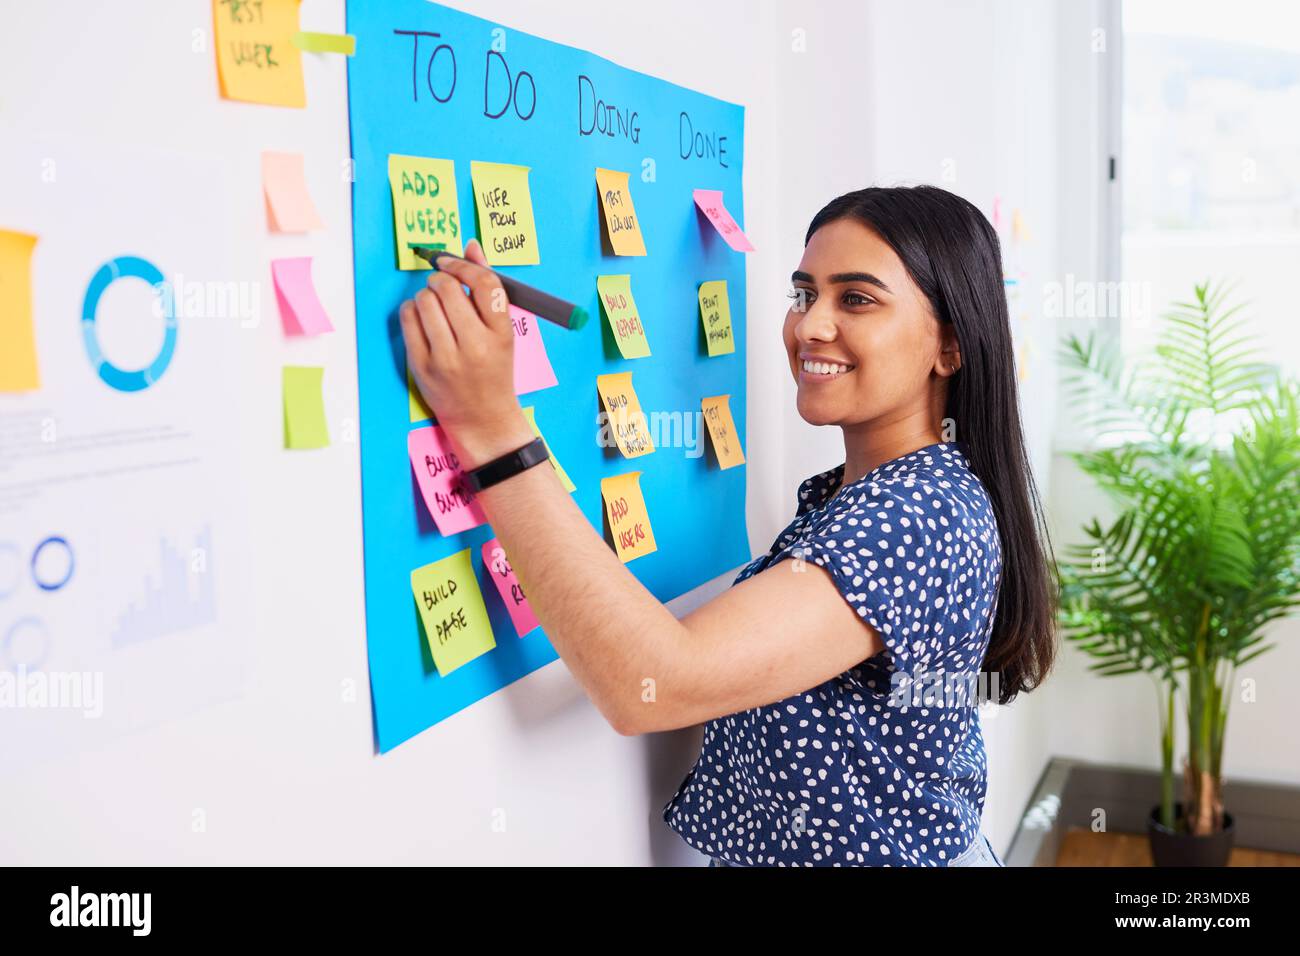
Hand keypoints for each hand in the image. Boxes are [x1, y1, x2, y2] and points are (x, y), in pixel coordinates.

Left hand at [400, 238, 533, 468]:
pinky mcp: (423, 366)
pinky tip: (421, 318)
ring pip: (424, 301)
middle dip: (440, 279)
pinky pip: (408, 319)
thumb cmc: (493, 370)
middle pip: (447, 288)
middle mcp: (475, 345)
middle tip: (441, 286)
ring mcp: (446, 358)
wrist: (483, 418)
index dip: (463, 265)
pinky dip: (411, 310)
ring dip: (426, 294)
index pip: (483, 283)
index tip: (451, 262)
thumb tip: (471, 246)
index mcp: (501, 333)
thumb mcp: (502, 331)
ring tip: (433, 306)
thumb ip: (487, 288)